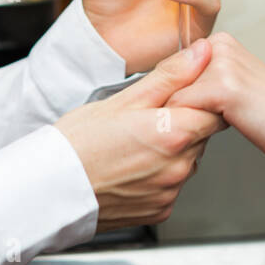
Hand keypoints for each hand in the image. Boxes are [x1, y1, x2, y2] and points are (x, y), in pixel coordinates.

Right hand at [55, 39, 227, 231]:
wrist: (49, 188)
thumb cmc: (78, 142)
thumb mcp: (123, 99)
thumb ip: (170, 76)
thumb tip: (201, 54)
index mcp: (174, 133)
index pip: (215, 111)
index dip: (199, 101)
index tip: (179, 98)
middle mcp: (178, 166)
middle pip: (200, 136)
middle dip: (182, 124)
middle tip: (145, 120)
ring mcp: (169, 192)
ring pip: (186, 161)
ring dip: (170, 151)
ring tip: (133, 145)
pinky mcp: (160, 210)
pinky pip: (171, 186)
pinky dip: (158, 176)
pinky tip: (131, 167)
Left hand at [164, 33, 264, 170]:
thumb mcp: (233, 90)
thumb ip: (202, 83)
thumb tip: (164, 92)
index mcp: (220, 42)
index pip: (171, 72)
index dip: (181, 99)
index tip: (210, 110)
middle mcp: (218, 46)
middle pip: (167, 84)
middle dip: (182, 108)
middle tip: (223, 119)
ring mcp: (220, 64)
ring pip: (172, 99)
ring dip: (189, 120)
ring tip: (229, 122)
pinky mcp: (222, 87)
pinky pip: (180, 111)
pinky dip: (193, 128)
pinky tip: (228, 127)